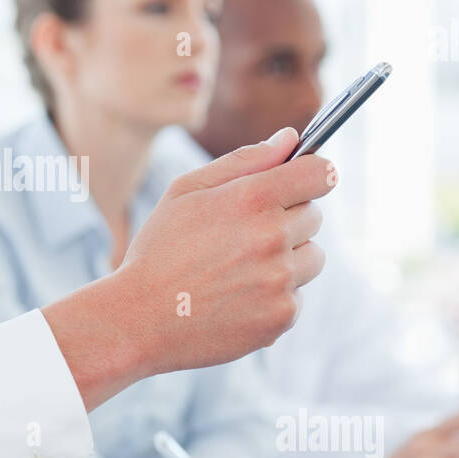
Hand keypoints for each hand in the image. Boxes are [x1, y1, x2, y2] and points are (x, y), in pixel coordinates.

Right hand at [44, 126, 334, 409]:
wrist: (138, 320)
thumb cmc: (159, 250)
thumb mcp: (186, 192)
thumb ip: (244, 160)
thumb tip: (291, 137)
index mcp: (251, 198)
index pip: (319, 174)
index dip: (313, 174)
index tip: (304, 182)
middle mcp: (272, 237)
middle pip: (314, 217)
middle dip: (288, 220)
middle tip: (244, 236)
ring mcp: (280, 280)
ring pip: (312, 258)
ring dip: (287, 260)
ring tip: (240, 270)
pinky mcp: (282, 316)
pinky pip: (297, 296)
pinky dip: (275, 297)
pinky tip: (236, 298)